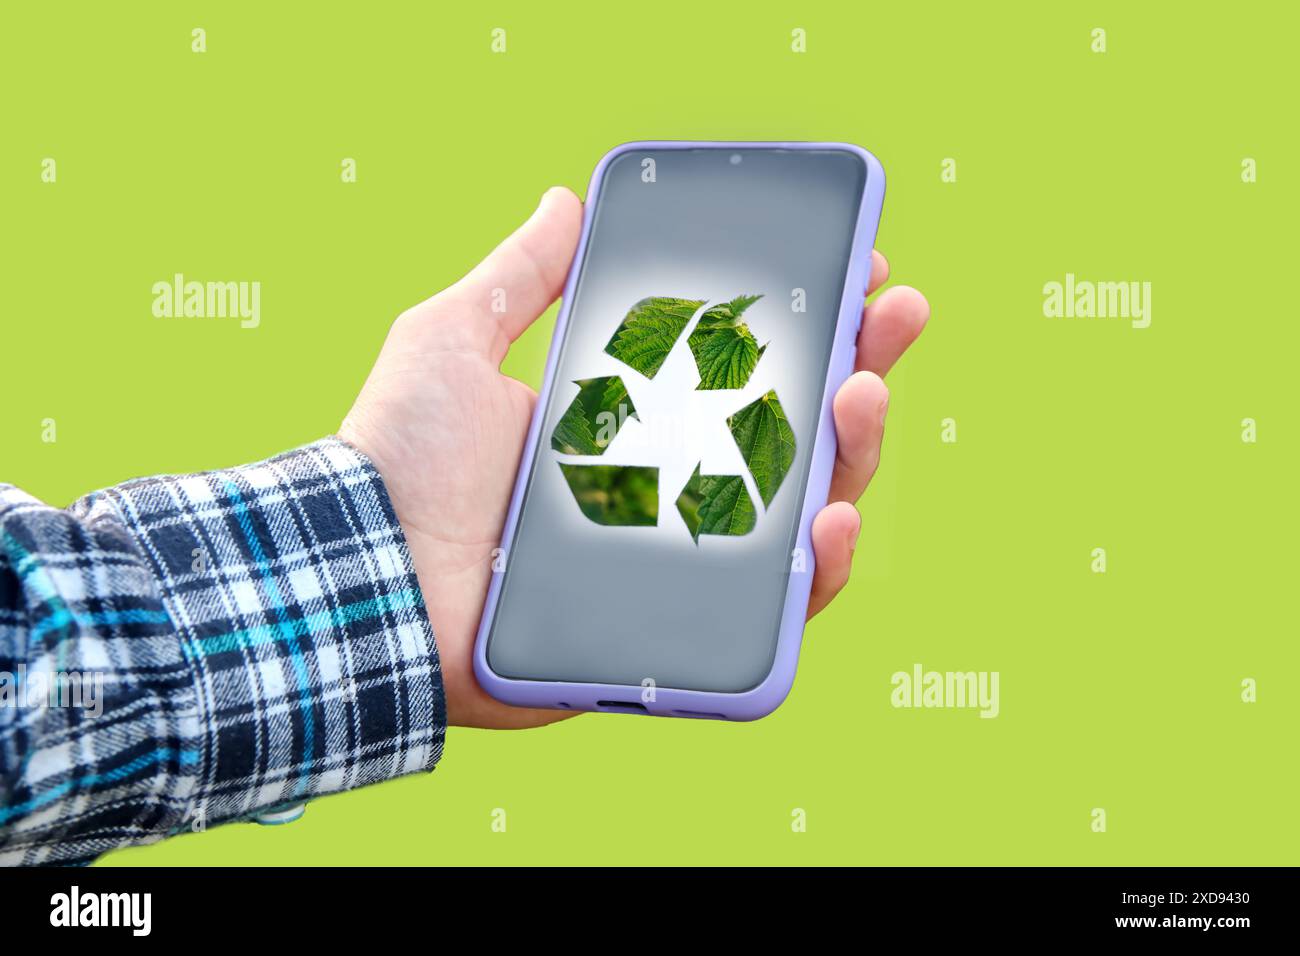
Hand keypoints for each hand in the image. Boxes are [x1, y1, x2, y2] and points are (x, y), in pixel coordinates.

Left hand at [340, 187, 928, 728]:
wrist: (353, 578)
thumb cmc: (395, 460)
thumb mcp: (452, 340)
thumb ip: (517, 276)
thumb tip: (564, 200)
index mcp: (624, 423)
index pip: (738, 370)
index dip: (803, 323)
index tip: (851, 268)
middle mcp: (660, 490)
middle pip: (789, 436)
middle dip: (856, 368)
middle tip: (891, 312)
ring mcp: (672, 561)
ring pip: (798, 517)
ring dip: (852, 456)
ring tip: (864, 395)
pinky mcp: (670, 632)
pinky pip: (767, 614)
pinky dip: (815, 576)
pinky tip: (832, 522)